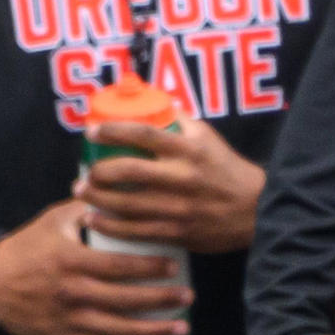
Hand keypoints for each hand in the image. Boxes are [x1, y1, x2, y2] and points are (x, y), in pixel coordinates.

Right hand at [0, 196, 192, 334]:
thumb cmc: (25, 249)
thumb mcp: (50, 221)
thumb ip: (83, 208)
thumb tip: (115, 191)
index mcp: (73, 260)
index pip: (120, 265)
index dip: (150, 267)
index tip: (176, 265)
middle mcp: (75, 293)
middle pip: (126, 299)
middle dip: (161, 299)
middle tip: (189, 296)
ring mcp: (71, 320)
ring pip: (120, 329)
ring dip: (154, 331)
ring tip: (182, 328)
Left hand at [77, 106, 264, 252]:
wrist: (254, 210)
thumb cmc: (226, 170)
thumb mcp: (207, 138)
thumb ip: (180, 122)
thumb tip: (155, 103)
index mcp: (187, 149)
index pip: (143, 133)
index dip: (113, 131)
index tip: (91, 131)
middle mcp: (180, 177)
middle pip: (128, 171)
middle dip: (99, 170)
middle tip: (84, 169)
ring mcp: (177, 207)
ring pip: (126, 204)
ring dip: (97, 198)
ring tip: (80, 192)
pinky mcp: (175, 231)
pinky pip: (135, 230)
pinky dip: (109, 226)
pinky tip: (93, 220)